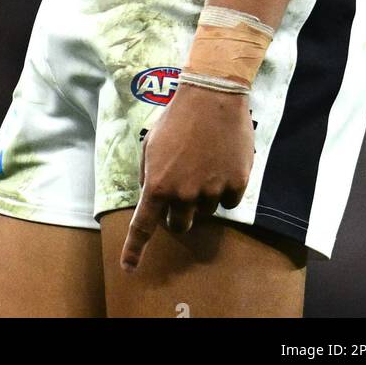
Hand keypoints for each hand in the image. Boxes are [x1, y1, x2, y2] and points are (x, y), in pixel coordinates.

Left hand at [120, 84, 254, 271]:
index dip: (135, 250)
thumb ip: (150, 176)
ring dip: (203, 195)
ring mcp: (212, 191)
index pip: (144, 227)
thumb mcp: (151, 144)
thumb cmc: (177, 117)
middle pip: (181, 225)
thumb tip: (153, 197)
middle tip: (183, 189)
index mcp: (158, 184)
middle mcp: (184, 194)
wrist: (212, 95)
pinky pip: (229, 201)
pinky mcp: (236, 184)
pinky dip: (225, 187)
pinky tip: (222, 161)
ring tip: (204, 161)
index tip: (129, 268)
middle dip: (179, 214)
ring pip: (206, 210)